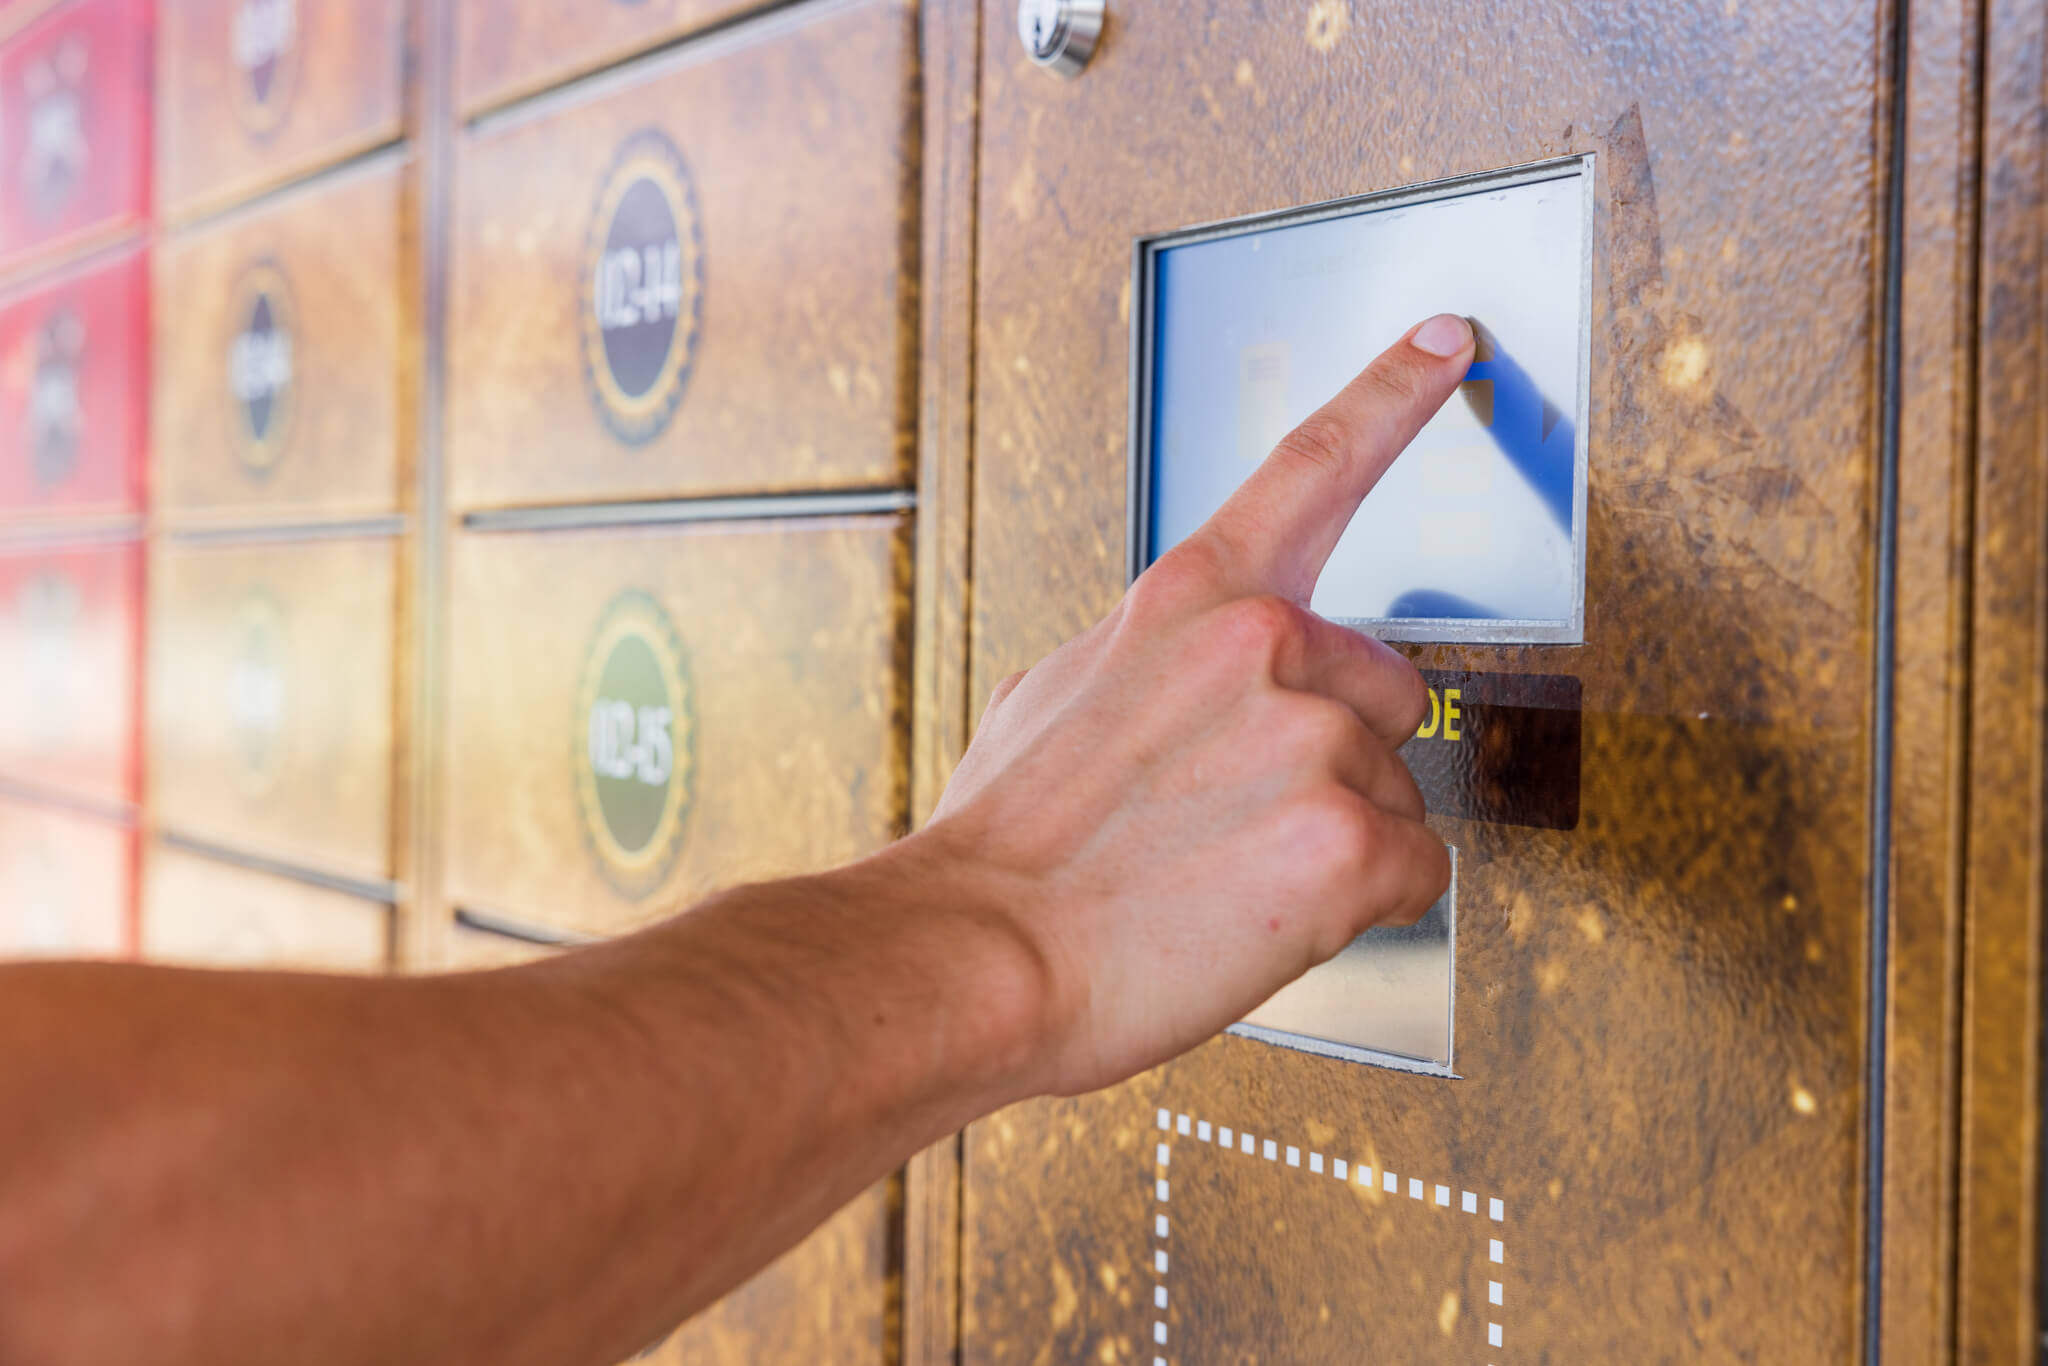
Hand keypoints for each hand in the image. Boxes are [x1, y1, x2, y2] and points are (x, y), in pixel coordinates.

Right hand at [924, 313, 1473, 1098]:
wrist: (976, 956)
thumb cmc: (1005, 847)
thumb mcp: (1050, 693)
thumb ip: (1147, 655)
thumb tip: (1174, 682)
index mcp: (1192, 597)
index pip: (1313, 466)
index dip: (1392, 395)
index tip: (1446, 340)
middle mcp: (1265, 645)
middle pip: (1389, 689)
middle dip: (1338, 752)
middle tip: (1237, 814)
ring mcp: (1314, 739)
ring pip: (1398, 790)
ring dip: (1336, 838)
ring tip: (1227, 874)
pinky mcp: (1349, 841)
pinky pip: (1418, 870)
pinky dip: (1362, 905)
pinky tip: (1269, 914)